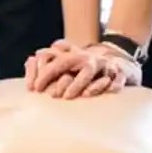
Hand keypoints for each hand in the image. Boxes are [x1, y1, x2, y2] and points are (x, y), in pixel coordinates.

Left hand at [25, 40, 142, 98]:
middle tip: (51, 96)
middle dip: (57, 79)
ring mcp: (103, 64)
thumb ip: (51, 61)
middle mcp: (86, 58)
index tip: (34, 88)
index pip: (54, 61)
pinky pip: (115, 78)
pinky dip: (109, 85)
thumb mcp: (71, 61)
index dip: (43, 73)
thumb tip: (30, 60)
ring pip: (88, 71)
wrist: (121, 60)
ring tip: (69, 96)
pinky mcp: (120, 73)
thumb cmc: (89, 67)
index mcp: (73, 56)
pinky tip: (101, 92)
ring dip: (78, 83)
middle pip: (68, 63)